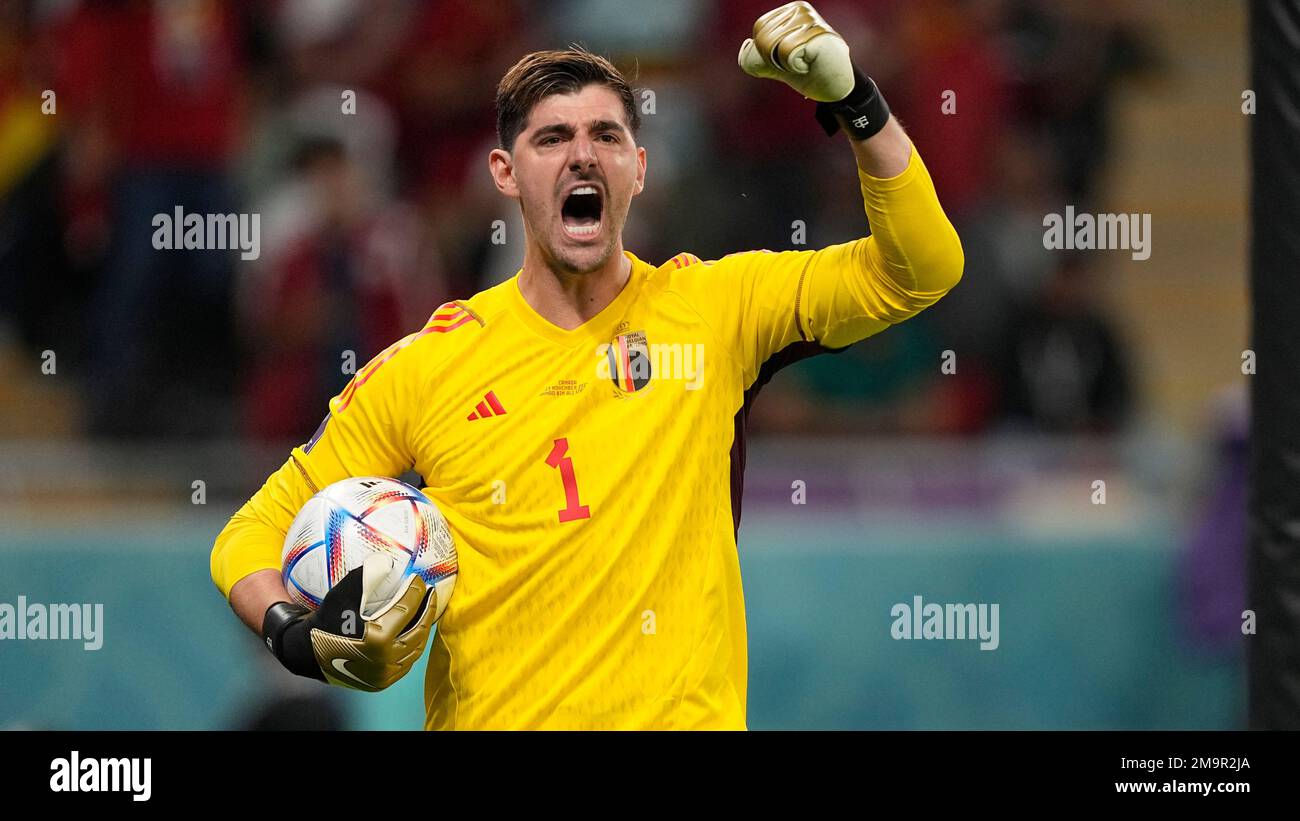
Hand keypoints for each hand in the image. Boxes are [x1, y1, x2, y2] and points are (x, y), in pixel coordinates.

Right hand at [262, 553, 437, 691]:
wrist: (307, 653)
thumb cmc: (326, 620)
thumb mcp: (341, 593)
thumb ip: (365, 576)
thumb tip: (388, 561)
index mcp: (378, 638)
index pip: (407, 609)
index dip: (416, 591)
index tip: (419, 579)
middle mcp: (385, 659)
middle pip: (419, 630)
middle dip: (428, 609)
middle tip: (431, 594)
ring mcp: (385, 674)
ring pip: (415, 648)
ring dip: (423, 627)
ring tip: (425, 610)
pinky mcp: (383, 682)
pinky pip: (405, 662)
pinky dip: (412, 645)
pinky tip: (413, 630)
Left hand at [738, 1, 855, 101]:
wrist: (834, 89)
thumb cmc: (808, 73)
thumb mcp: (775, 65)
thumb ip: (756, 57)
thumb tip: (747, 45)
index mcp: (790, 11)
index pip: (759, 29)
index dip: (767, 53)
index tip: (789, 58)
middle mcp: (800, 10)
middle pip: (763, 38)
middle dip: (775, 60)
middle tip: (798, 63)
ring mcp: (810, 20)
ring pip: (773, 45)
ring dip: (785, 64)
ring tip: (805, 63)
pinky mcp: (817, 33)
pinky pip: (787, 52)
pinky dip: (795, 66)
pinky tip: (811, 64)